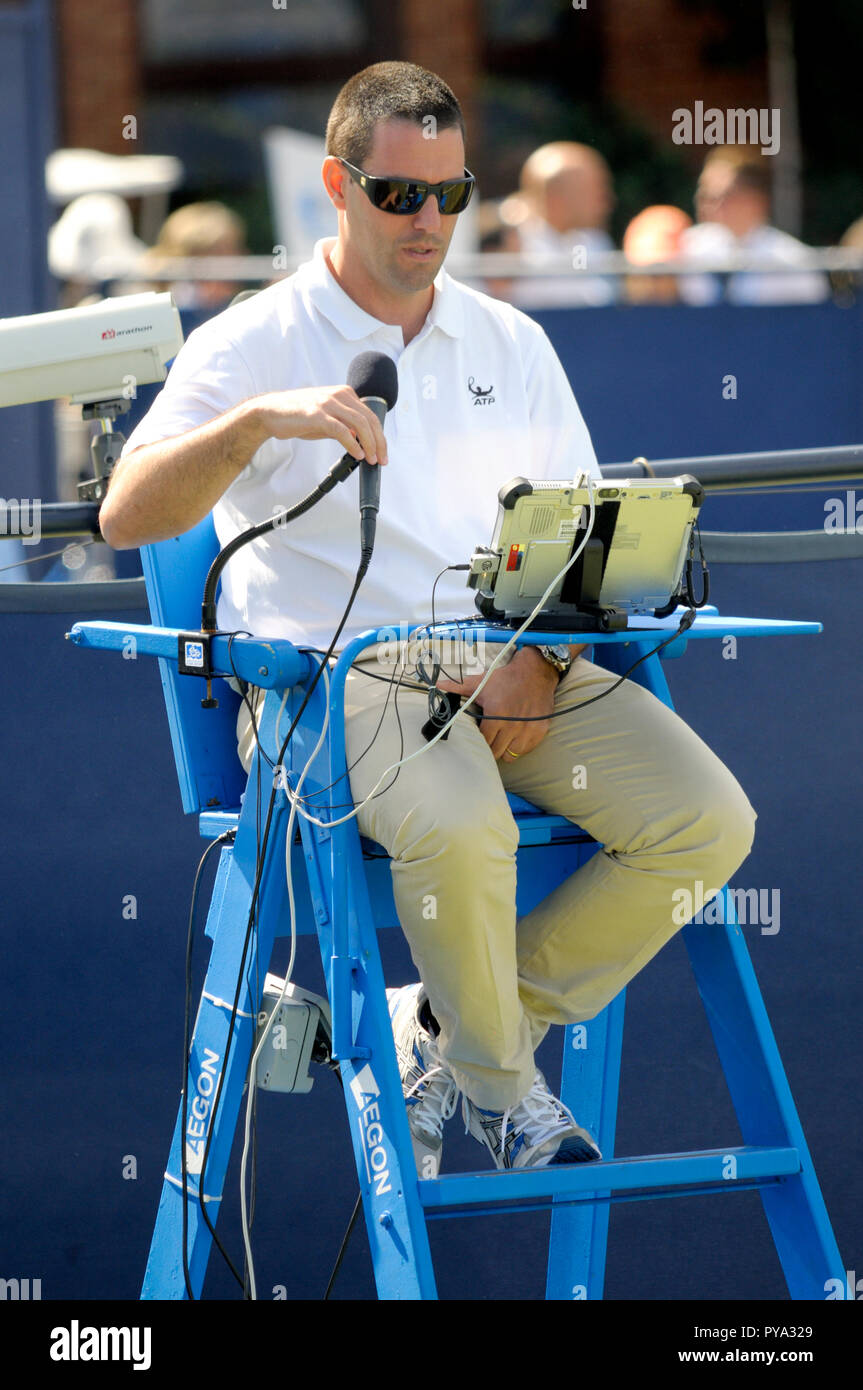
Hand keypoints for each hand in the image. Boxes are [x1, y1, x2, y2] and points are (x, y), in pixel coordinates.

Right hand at [252, 385, 388, 464]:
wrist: (270, 412)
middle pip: (369, 419)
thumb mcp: (326, 418)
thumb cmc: (297, 415)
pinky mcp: (318, 415)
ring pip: (360, 424)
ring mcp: (328, 404)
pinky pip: (342, 431)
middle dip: (379, 442)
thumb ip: (344, 426)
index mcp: (344, 394)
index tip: (382, 452)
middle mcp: (339, 395)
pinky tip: (358, 454)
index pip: (370, 415)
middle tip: (381, 460)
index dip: (379, 436)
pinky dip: (353, 444)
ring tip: (371, 459)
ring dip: (369, 444)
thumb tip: (360, 441)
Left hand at [437, 648, 557, 761]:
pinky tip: (516, 736)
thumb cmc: (505, 678)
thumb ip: (458, 687)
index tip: (479, 736)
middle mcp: (512, 725)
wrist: (535, 672)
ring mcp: (528, 730)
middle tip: (490, 739)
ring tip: (503, 739)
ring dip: (505, 749)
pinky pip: (525, 750)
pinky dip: (519, 747)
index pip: (483, 741)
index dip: (479, 740)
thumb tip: (436, 685)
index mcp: (496, 714)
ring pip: (511, 755)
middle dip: (490, 747)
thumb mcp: (480, 682)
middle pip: (496, 752)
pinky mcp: (540, 731)